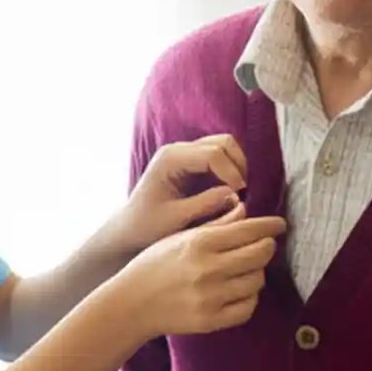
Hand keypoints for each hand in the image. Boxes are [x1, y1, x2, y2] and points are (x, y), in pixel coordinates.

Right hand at [103, 203, 285, 338]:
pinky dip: (249, 297)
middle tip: (263, 245)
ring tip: (245, 269)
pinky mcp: (212, 320)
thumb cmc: (155, 265)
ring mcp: (211, 297)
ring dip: (256, 272)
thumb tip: (245, 210)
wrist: (132, 304)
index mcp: (200, 243)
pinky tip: (239, 290)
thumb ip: (215, 225)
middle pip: (260, 254)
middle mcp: (208, 270)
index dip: (270, 226)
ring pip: (257, 280)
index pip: (249, 230)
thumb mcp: (181, 237)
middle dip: (266, 247)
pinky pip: (248, 307)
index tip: (279, 225)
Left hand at [108, 135, 248, 255]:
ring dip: (236, 166)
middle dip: (237, 165)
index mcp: (170, 158)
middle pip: (223, 142)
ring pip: (224, 146)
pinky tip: (230, 192)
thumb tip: (233, 194)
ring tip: (237, 192)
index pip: (212, 154)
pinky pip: (220, 157)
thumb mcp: (176, 218)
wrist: (130, 227)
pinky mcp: (192, 163)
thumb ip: (205, 204)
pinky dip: (230, 170)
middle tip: (241, 193)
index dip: (232, 173)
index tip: (239, 195)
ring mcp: (185, 153)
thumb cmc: (147, 225)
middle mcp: (178, 149)